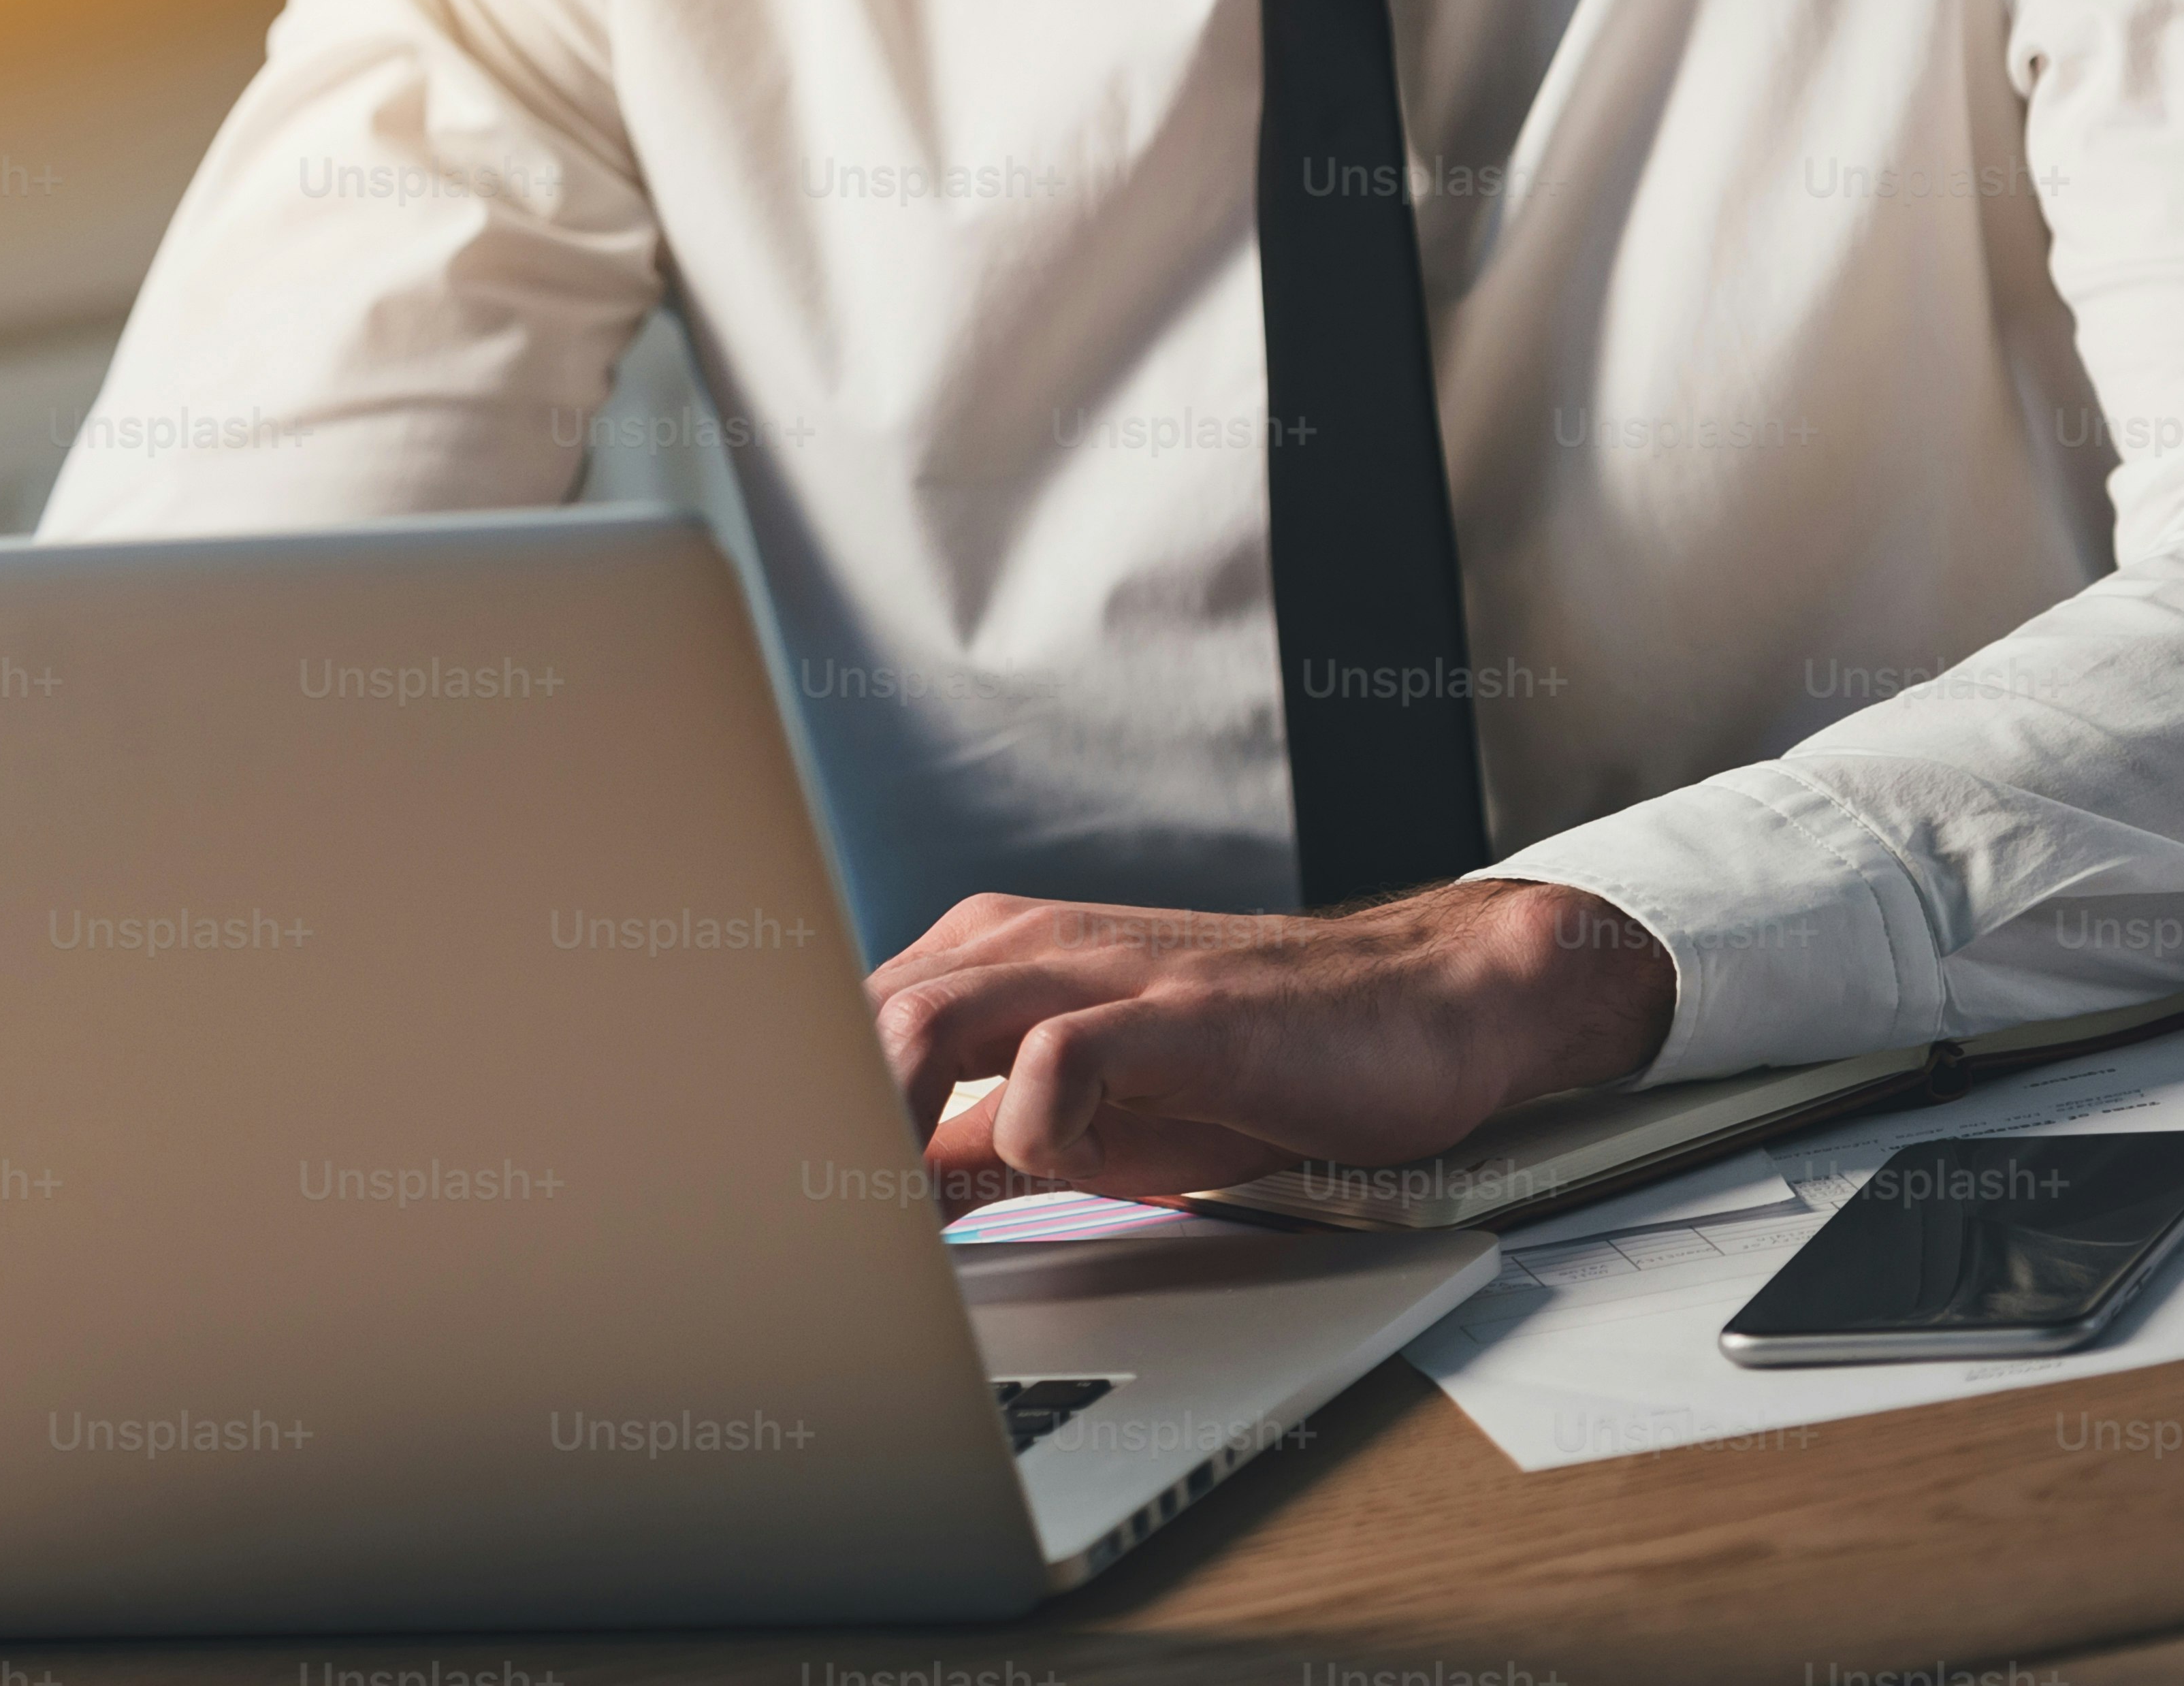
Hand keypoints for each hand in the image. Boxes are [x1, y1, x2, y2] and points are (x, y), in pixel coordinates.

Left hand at [867, 877, 1679, 1202]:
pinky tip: (1072, 1169)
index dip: (788, 1116)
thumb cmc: (1252, 1062)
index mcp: (981, 963)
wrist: (1417, 1005)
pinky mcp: (1173, 1013)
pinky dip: (1033, 1132)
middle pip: (845, 1027)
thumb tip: (868, 1206)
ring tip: (884, 1217)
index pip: (834, 1035)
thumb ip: (972, 1145)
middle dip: (808, 1127)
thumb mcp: (1086, 1119)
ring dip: (880, 1124)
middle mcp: (1018, 949)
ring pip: (918, 1025)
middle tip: (805, 1234)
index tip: (766, 1208)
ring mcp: (1094, 972)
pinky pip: (1054, 1066)